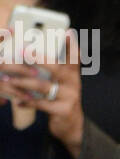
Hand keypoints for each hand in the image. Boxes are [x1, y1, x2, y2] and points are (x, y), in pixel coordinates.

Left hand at [0, 28, 83, 153]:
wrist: (71, 126)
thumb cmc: (59, 98)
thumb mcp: (59, 83)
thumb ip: (49, 69)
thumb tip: (25, 52)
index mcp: (71, 74)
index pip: (74, 57)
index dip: (72, 45)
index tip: (69, 32)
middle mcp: (73, 84)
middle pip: (55, 68)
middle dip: (38, 58)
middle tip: (22, 50)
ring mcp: (70, 97)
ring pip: (43, 86)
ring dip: (22, 82)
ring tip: (8, 79)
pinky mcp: (63, 111)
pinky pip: (42, 104)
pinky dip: (28, 102)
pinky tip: (18, 101)